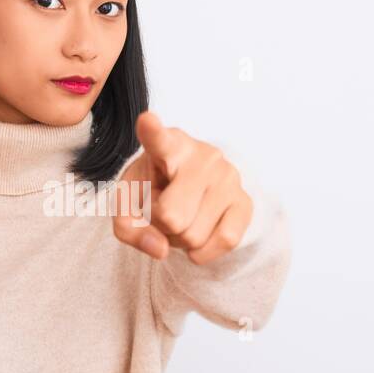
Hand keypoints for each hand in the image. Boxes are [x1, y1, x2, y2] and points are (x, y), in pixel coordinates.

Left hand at [113, 111, 253, 264]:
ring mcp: (229, 178)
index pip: (159, 140)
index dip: (153, 133)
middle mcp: (203, 156)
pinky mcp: (245, 202)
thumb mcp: (129, 202)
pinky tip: (200, 233)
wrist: (191, 187)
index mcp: (168, 146)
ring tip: (183, 217)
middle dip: (161, 225)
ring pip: (194, 236)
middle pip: (170, 217)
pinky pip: (225, 241)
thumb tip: (160, 250)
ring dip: (181, 240)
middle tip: (165, 209)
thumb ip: (128, 227)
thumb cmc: (155, 188)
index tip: (147, 121)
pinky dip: (204, 251)